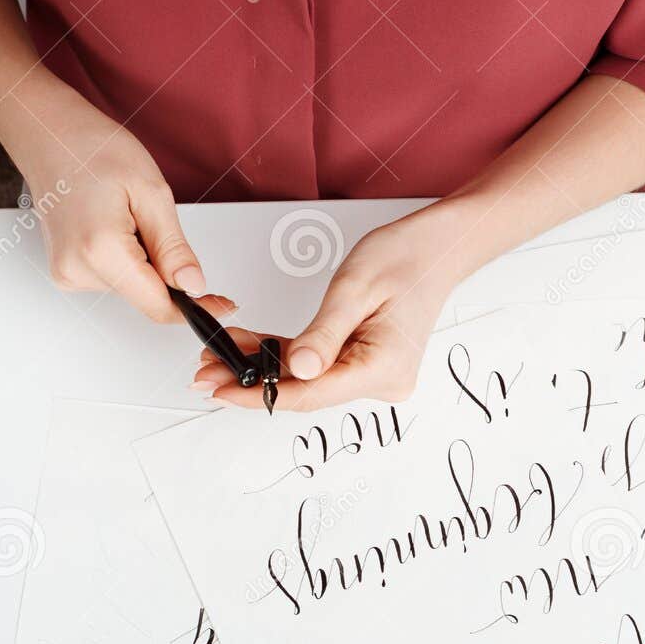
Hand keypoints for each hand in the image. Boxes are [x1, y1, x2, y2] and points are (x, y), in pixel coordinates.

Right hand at [20, 100, 233, 323]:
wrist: (49, 137)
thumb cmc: (92, 150)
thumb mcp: (151, 192)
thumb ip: (173, 248)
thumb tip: (194, 286)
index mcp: (101, 249)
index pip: (157, 304)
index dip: (195, 307)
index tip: (221, 303)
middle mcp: (77, 269)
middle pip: (145, 296)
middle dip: (165, 271)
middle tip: (154, 220)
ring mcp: (67, 273)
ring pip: (130, 287)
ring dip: (143, 261)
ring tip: (124, 215)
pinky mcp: (66, 272)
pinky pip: (112, 278)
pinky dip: (125, 258)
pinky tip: (112, 225)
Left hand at [192, 213, 451, 410]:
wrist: (439, 248)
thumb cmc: (406, 259)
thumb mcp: (355, 289)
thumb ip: (324, 334)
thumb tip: (298, 370)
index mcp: (382, 368)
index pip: (310, 394)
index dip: (260, 395)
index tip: (221, 391)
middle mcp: (381, 381)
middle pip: (305, 392)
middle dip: (253, 382)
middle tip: (206, 372)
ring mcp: (374, 376)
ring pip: (307, 381)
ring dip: (264, 369)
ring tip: (220, 356)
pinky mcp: (365, 365)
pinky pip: (318, 367)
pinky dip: (284, 358)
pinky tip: (251, 349)